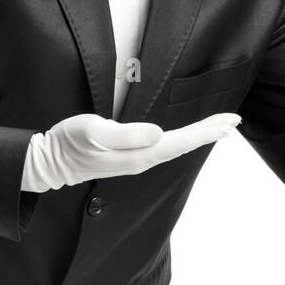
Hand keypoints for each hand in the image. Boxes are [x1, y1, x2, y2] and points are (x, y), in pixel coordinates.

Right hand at [22, 112, 241, 191]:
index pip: (181, 141)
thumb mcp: (91, 131)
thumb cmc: (67, 143)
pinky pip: (165, 147)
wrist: (49, 163)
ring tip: (220, 126)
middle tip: (235, 121)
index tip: (229, 122)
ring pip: (177, 146)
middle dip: (210, 132)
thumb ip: (122, 133)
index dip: (206, 130)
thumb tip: (156, 133)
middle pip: (184, 144)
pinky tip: (188, 136)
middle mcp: (142, 160)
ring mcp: (136, 160)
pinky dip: (183, 139)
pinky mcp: (130, 157)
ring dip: (199, 136)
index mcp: (138, 154)